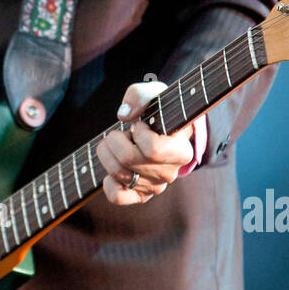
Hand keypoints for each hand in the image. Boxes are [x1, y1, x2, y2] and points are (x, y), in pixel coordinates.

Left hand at [96, 80, 194, 204]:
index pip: (152, 149)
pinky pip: (117, 196)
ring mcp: (155, 187)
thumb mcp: (156, 93)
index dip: (139, 133)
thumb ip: (140, 95)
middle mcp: (169, 173)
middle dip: (115, 139)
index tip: (140, 125)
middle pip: (128, 159)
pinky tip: (114, 166)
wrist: (163, 131)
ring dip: (107, 153)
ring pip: (118, 174)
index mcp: (181, 151)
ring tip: (117, 145)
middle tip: (122, 132)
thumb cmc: (161, 111)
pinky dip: (108, 181)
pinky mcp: (141, 196)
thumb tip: (123, 115)